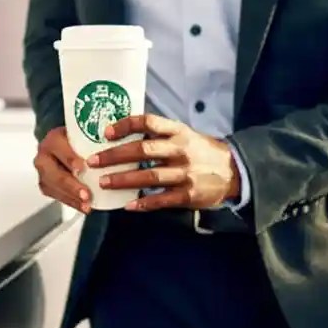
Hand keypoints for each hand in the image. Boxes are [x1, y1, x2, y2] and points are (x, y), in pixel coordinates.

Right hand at [33, 126, 92, 213]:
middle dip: (70, 185)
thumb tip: (119, 146)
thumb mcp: (88, 134)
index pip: (58, 147)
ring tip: (86, 205)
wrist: (72, 145)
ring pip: (52, 186)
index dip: (70, 158)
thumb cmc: (82, 139)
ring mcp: (43, 171)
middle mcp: (45, 154)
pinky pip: (56, 195)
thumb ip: (97, 141)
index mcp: (54, 138)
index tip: (82, 168)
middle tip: (86, 194)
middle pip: (53, 172)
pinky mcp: (46, 184)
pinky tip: (83, 206)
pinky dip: (71, 202)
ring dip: (71, 197)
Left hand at [90, 114, 240, 210]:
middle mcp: (181, 150)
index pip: (149, 122)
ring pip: (149, 176)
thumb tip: (123, 132)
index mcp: (178, 132)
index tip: (105, 132)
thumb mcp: (185, 135)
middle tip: (93, 161)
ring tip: (103, 182)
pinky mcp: (189, 194)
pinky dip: (144, 203)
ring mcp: (186, 173)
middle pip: (143, 150)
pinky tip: (128, 205)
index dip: (125, 125)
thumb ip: (159, 134)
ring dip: (123, 180)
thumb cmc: (201, 151)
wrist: (235, 171)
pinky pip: (162, 200)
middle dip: (114, 156)